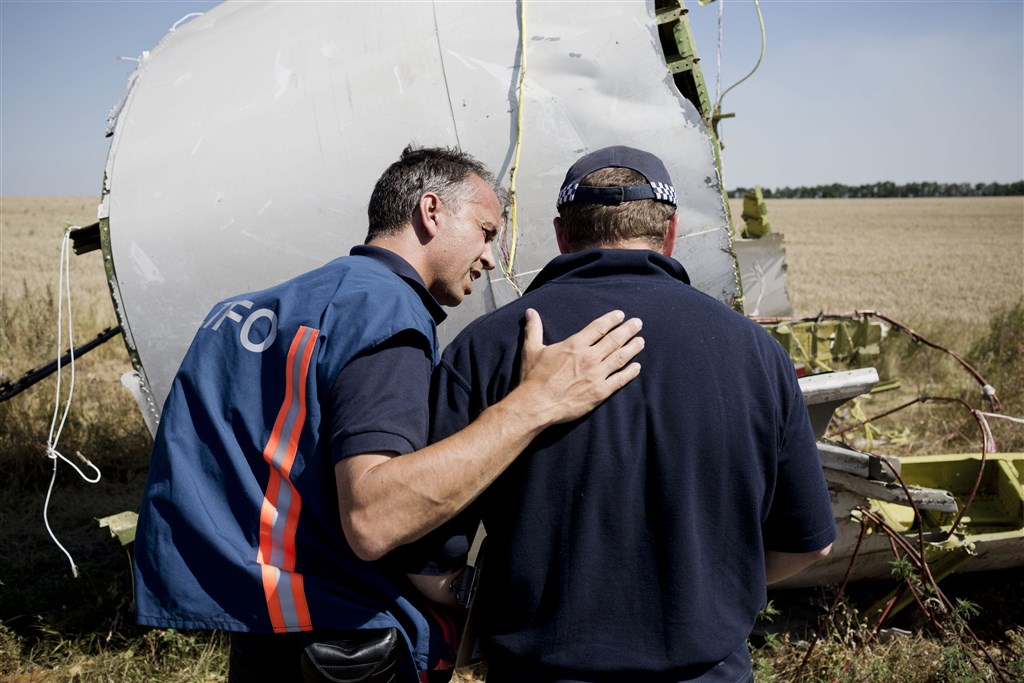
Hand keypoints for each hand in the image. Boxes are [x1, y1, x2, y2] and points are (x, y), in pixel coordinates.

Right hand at [517, 308, 642, 425]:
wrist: (537, 404)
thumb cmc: (533, 377)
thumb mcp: (531, 349)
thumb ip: (534, 329)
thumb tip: (530, 312)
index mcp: (575, 345)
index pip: (599, 327)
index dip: (611, 319)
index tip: (621, 315)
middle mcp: (589, 357)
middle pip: (614, 339)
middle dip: (628, 330)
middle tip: (638, 323)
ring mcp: (597, 375)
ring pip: (621, 357)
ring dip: (633, 348)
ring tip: (641, 341)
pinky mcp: (600, 392)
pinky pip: (620, 380)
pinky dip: (630, 373)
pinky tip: (637, 367)